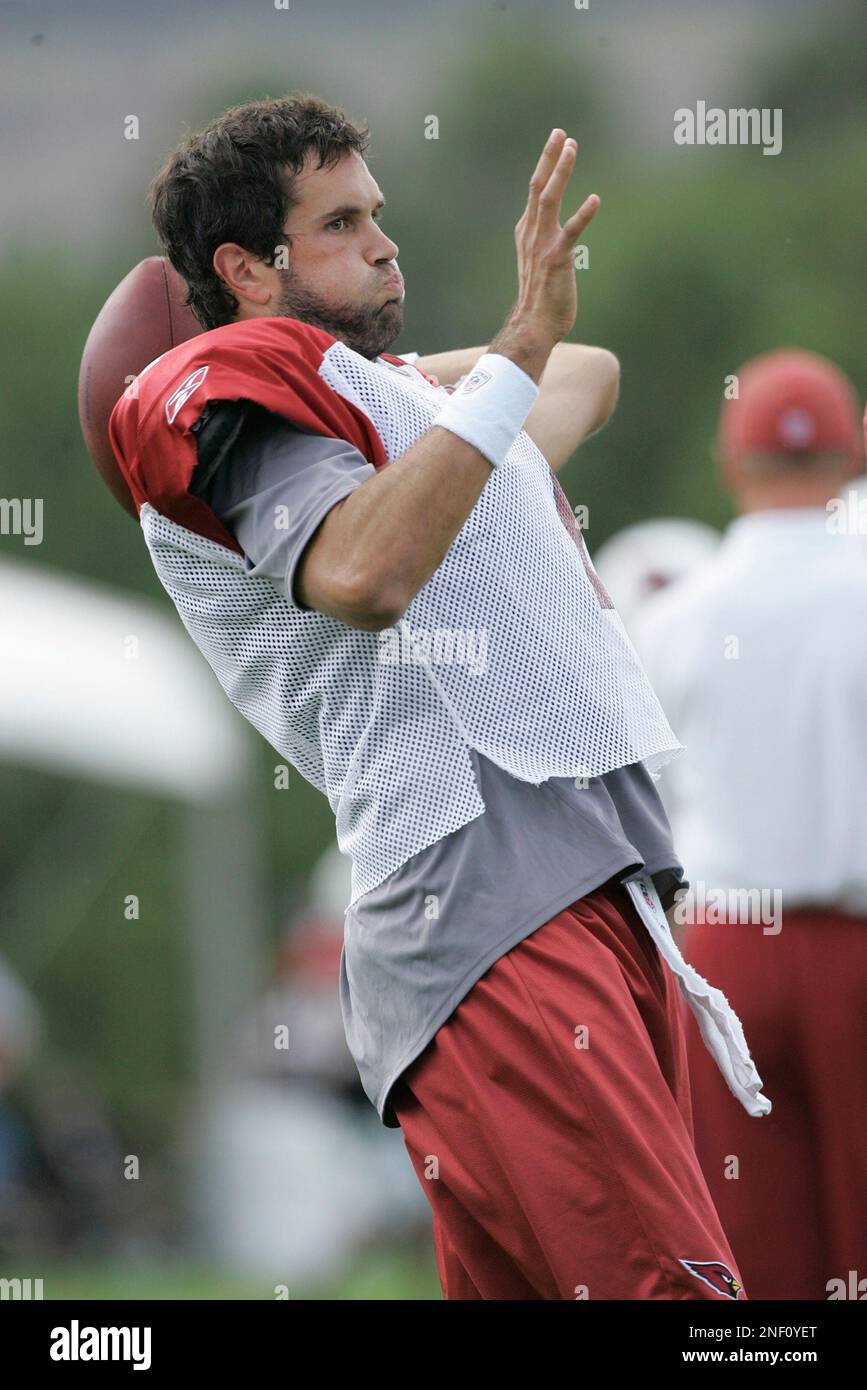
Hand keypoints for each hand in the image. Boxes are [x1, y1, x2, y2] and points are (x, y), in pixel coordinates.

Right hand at [511, 129, 599, 344]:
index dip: (546, 165)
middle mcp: (531, 234)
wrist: (533, 327)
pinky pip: (571, 232)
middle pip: (539, 187)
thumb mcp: (538, 263)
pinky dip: (582, 215)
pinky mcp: (557, 259)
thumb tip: (555, 237)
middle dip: (549, 158)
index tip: (557, 143)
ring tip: (571, 148)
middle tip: (561, 133)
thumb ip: (545, 244)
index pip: (535, 193)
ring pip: (549, 200)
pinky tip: (595, 199)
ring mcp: (543, 245)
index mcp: (526, 233)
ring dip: (560, 172)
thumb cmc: (540, 300)